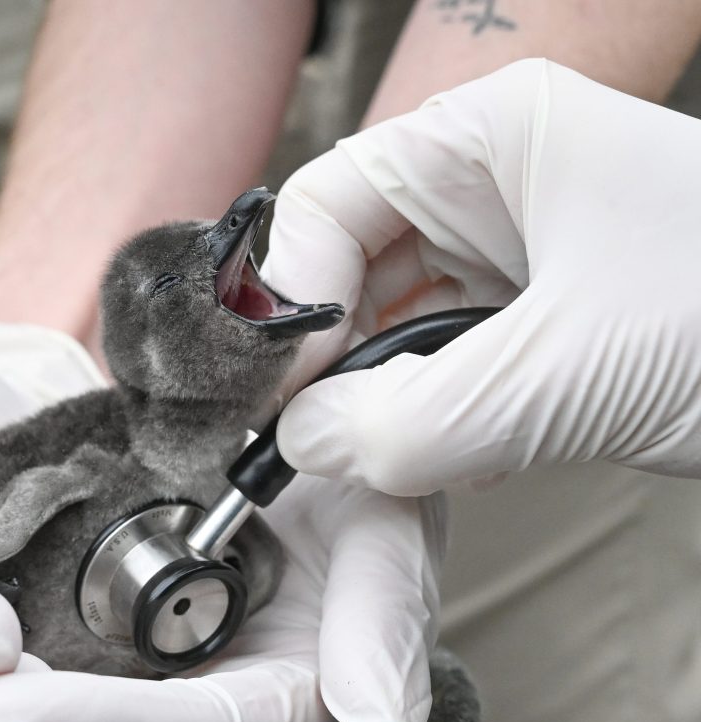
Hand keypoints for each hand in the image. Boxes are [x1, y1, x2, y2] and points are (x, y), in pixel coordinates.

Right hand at [263, 59, 700, 493]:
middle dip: (336, 363)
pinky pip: (445, 367)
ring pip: (395, 328)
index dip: (290, 300)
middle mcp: (494, 188)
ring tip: (414, 456)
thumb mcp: (567, 372)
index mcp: (491, 140)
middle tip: (330, 444)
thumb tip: (301, 447)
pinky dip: (438, 421)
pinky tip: (470, 456)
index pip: (331, 203)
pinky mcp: (537, 321)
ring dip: (390, 403)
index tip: (279, 397)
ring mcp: (517, 256)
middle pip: (354, 269)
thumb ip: (412, 420)